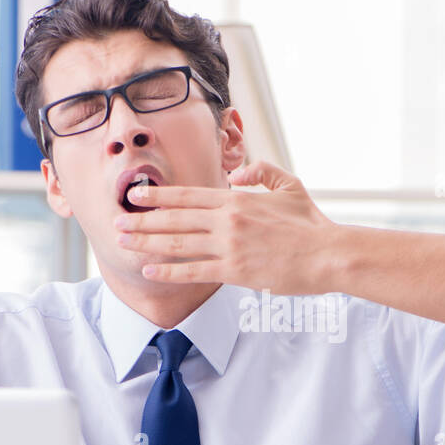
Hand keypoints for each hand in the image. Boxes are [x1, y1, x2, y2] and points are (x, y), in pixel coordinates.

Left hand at [114, 161, 340, 292]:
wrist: (328, 254)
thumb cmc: (312, 223)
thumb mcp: (289, 185)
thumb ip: (261, 172)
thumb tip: (236, 174)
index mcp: (237, 198)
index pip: (187, 195)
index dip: (157, 196)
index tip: (135, 196)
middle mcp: (227, 219)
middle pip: (174, 218)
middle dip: (141, 220)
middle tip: (116, 222)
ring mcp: (229, 246)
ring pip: (178, 242)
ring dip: (146, 243)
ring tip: (123, 244)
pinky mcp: (235, 271)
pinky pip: (194, 271)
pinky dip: (169, 272)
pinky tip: (150, 272)